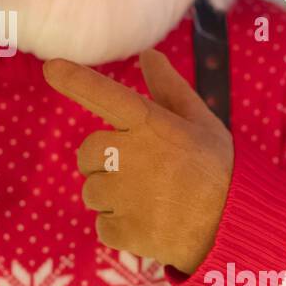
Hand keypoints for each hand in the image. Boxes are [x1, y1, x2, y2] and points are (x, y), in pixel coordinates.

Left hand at [43, 49, 233, 274]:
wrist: (235, 227)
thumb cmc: (217, 169)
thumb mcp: (201, 123)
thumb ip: (169, 89)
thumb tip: (148, 54)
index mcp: (149, 125)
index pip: (105, 95)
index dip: (75, 80)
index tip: (50, 67)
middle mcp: (131, 156)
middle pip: (87, 152)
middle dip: (103, 161)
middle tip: (141, 171)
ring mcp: (124, 196)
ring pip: (92, 191)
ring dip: (112, 196)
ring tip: (152, 200)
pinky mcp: (123, 231)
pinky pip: (103, 225)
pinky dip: (120, 227)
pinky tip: (151, 222)